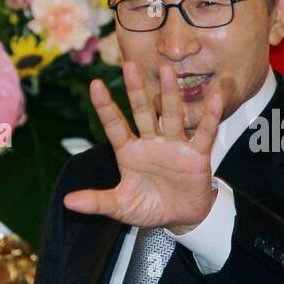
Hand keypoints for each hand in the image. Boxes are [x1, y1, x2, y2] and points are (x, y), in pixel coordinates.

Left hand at [64, 61, 222, 233]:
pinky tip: (215, 96)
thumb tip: (68, 202)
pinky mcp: (196, 154)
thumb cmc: (149, 207)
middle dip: (137, 90)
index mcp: (129, 152)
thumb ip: (97, 202)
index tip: (95, 84)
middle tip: (129, 65)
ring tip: (167, 71)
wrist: (180, 218)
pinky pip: (204, 132)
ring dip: (170, 94)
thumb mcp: (120, 206)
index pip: (114, 126)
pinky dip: (210, 115)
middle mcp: (151, 143)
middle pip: (143, 112)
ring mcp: (174, 145)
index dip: (105, 106)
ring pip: (172, 115)